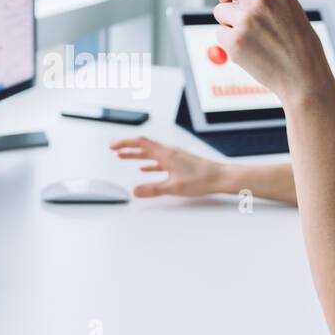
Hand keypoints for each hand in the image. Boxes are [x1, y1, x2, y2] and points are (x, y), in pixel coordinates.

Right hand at [109, 136, 227, 197]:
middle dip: (127, 148)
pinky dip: (149, 164)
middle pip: (144, 146)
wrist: (221, 177)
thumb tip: (135, 191)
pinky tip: (145, 170)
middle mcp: (169, 152)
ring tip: (124, 157)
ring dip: (136, 155)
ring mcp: (175, 157)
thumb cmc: (202, 179)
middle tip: (114, 149)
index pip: (141, 143)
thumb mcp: (174, 187)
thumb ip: (153, 189)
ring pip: (150, 153)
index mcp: (166, 154)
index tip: (113, 146)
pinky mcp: (179, 163)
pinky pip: (159, 161)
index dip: (125, 143)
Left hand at [207, 0, 334, 105]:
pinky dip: (231, 40)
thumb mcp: (288, 6)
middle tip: (232, 4)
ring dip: (230, 20)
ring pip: (220, 10)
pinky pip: (220, 32)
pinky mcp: (234, 40)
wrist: (304, 76)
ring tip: (254, 35)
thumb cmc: (298, 43)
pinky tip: (251, 48)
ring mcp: (244, 20)